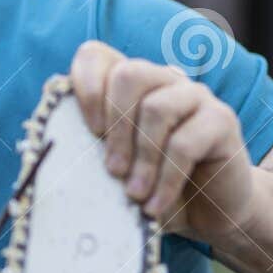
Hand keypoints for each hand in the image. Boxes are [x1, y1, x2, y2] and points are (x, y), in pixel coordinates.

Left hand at [68, 40, 255, 240]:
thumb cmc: (153, 189)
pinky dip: (165, 179)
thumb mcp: (117, 170)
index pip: (96, 56)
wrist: (210, 215)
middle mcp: (164, 81)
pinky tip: (155, 206)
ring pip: (157, 108)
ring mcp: (196, 96)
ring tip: (134, 194)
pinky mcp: (222, 120)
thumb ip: (90, 152)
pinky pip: (185, 143)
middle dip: (116, 126)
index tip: (90, 133)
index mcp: (132, 86)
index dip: (85, 88)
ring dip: (141, 158)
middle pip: (130, 74)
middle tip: (111, 171)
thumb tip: (49, 148)